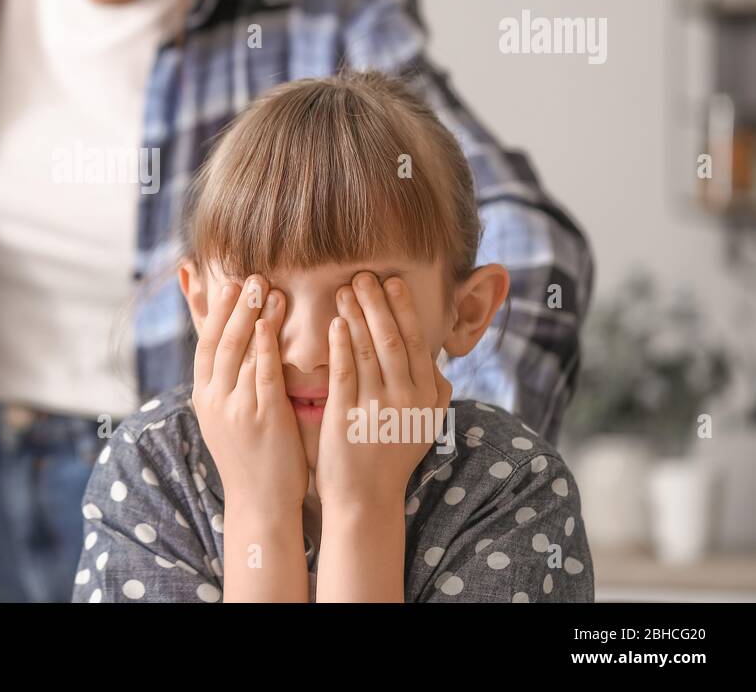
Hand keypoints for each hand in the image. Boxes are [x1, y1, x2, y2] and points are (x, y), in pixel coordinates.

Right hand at [191, 275, 307, 518]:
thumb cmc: (250, 456)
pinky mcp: (262, 417)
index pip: (204, 343)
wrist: (260, 502)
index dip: (214, 310)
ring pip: (241, 351)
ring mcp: (235, 407)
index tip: (225, 280)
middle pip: (220, 340)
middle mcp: (213, 398)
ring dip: (254, 315)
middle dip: (235, 304)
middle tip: (249, 275)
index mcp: (203, 396)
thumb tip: (230, 344)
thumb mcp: (227, 414)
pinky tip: (273, 321)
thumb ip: (229, 379)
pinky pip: (263, 371)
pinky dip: (266, 343)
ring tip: (268, 287)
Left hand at [317, 271, 452, 511]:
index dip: (405, 310)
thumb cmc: (391, 457)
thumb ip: (435, 394)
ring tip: (344, 289)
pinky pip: (344, 372)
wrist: (365, 499)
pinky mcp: (347, 417)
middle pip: (394, 340)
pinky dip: (340, 345)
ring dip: (356, 316)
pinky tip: (334, 323)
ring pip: (368, 351)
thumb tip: (438, 363)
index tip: (394, 281)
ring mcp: (376, 409)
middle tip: (365, 275)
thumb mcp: (425, 426)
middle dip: (379, 304)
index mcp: (426, 398)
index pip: (418, 344)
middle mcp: (406, 400)